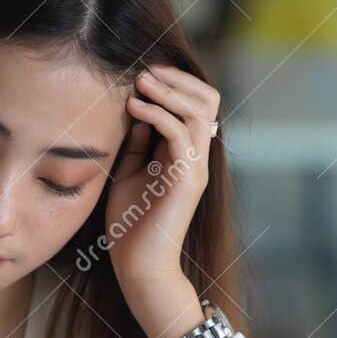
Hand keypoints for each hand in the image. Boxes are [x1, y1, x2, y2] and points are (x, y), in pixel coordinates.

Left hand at [106, 65, 219, 337]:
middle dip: (177, 79)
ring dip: (167, 91)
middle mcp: (197, 158)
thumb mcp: (129, 174)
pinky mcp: (187, 181)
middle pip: (207, 99)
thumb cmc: (130, 226)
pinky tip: (134, 107)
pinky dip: (158, 114)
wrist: (139, 267)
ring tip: (139, 82)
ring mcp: (196, 169)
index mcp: (185, 154)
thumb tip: (136, 112)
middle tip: (145, 70)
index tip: (144, 73)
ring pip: (198, 111)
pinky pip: (180, 134)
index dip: (175, 82)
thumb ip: (137, 145)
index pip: (197, 103)